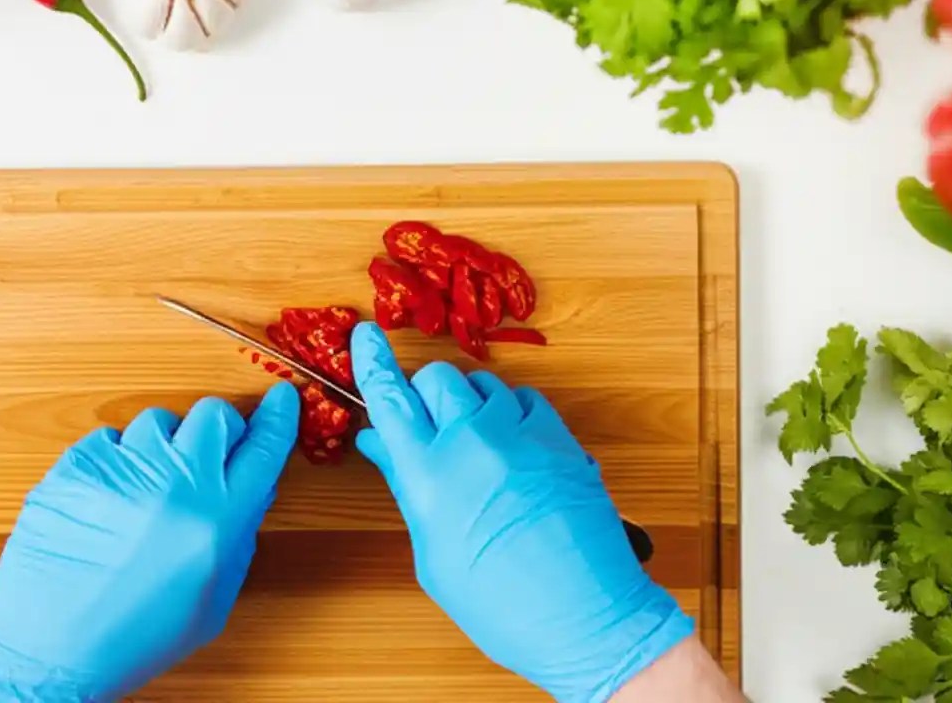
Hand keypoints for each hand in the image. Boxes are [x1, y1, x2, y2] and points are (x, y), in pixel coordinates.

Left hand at [0, 382, 299, 701]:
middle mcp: (175, 483)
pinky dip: (116, 462)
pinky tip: (109, 501)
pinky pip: (109, 439)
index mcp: (218, 518)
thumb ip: (240, 535)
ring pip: (158, 420)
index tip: (281, 400)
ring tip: (147, 489)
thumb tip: (254, 485)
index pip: (264, 446)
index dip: (278, 417)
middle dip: (218, 429)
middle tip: (207, 455)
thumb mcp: (214, 599)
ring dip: (162, 446)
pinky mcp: (77, 466)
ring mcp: (122, 469)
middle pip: (214, 415)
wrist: (53, 649)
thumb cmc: (137, 634)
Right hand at [350, 323, 693, 701]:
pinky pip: (526, 399)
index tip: (366, 335)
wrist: (585, 616)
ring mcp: (521, 434)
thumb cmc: (499, 605)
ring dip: (468, 400)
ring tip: (472, 440)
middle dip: (423, 392)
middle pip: (435, 378)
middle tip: (425, 423)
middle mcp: (472, 441)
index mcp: (428, 475)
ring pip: (482, 383)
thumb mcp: (434, 555)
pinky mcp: (560, 438)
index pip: (388, 398)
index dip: (373, 361)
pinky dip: (510, 410)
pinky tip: (510, 442)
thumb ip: (409, 490)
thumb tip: (381, 446)